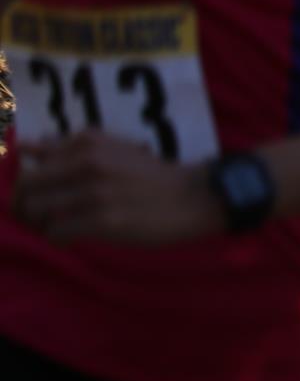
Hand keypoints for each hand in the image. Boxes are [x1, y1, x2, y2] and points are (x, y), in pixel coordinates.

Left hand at [13, 133, 225, 245]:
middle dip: (25, 205)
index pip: (29, 160)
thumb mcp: (113, 149)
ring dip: (41, 223)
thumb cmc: (151, 175)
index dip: (28, 181)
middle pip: (25, 188)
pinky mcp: (104, 221)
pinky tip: (75, 236)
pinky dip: (59, 238)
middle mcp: (88, 163)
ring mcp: (95, 193)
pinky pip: (56, 233)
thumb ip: (70, 146)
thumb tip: (25, 146)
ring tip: (59, 226)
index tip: (41, 191)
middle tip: (42, 215)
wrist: (192, 197)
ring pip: (36, 212)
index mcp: (88, 143)